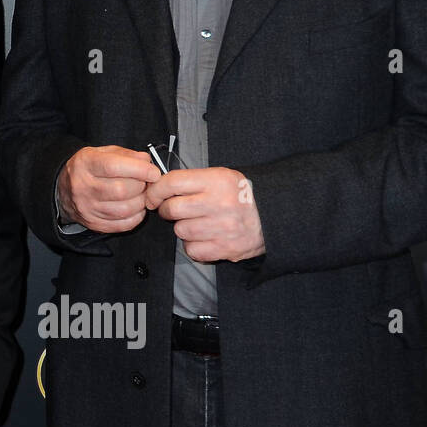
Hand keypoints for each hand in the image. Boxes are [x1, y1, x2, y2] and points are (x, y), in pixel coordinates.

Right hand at [57, 145, 161, 232]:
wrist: (63, 189)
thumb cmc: (88, 169)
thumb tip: (146, 161)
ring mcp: (87, 207)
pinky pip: (123, 224)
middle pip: (122, 190)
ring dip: (141, 202)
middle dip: (142, 186)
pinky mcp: (94, 223)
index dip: (139, 170)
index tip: (154, 172)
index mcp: (85, 164)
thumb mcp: (102, 153)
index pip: (114, 167)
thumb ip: (125, 155)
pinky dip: (136, 216)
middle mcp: (83, 187)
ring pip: (125, 209)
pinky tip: (134, 207)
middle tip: (145, 183)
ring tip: (140, 194)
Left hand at [145, 166, 264, 262]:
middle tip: (174, 210)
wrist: (274, 216)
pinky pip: (191, 249)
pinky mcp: (225, 248)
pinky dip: (193, 245)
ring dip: (182, 228)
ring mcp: (223, 228)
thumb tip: (156, 187)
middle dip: (167, 210)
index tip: (153, 196)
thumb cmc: (239, 195)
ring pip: (180, 230)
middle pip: (172, 209)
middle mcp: (219, 203)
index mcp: (216, 181)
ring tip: (197, 222)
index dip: (155, 191)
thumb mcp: (220, 176)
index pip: (172, 183)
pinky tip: (204, 237)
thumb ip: (190, 180)